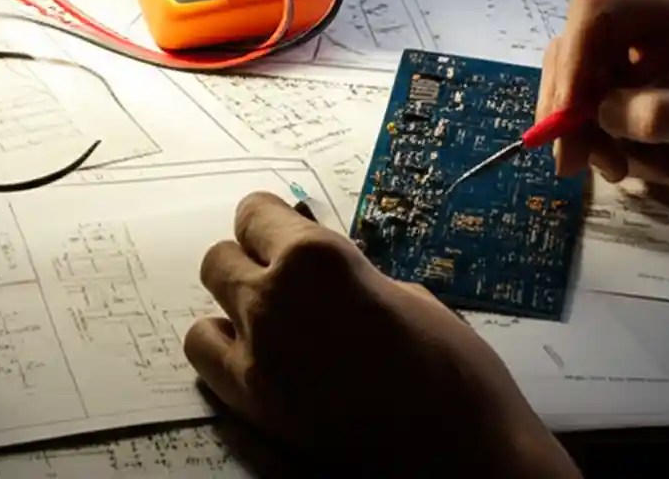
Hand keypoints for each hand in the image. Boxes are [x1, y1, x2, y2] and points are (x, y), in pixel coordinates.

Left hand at [184, 192, 580, 477]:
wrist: (466, 462)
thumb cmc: (458, 376)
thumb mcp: (411, 299)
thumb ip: (352, 279)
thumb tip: (327, 277)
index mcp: (316, 260)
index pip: (254, 214)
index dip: (271, 224)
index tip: (282, 233)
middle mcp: (271, 303)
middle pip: (218, 262)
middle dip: (248, 268)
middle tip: (283, 285)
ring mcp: (255, 364)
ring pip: (202, 322)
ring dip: (232, 322)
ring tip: (271, 334)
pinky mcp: (252, 416)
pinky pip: (212, 375)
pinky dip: (230, 368)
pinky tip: (266, 373)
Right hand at [539, 0, 668, 182]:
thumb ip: (663, 115)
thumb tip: (599, 112)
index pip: (594, 13)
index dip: (571, 63)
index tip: (566, 120)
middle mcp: (654, 17)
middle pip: (579, 46)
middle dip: (570, 106)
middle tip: (574, 165)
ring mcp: (649, 43)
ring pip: (586, 75)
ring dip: (588, 126)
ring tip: (618, 169)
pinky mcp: (649, 71)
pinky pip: (605, 95)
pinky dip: (607, 132)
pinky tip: (635, 160)